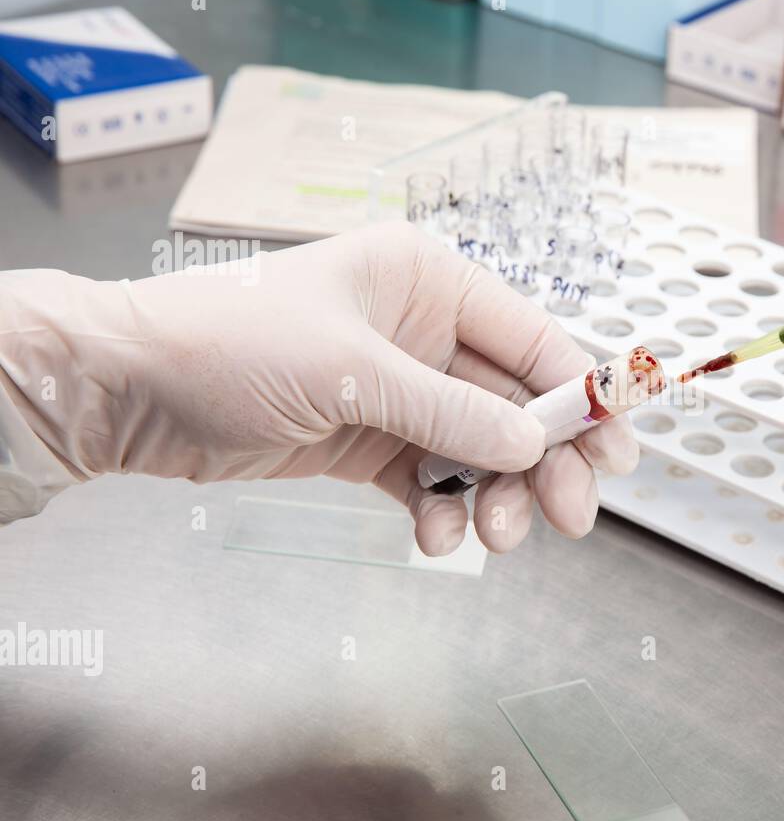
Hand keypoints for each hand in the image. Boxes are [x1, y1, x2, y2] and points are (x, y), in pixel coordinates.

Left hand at [0, 221, 637, 552]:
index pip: (531, 339)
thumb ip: (448, 413)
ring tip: (495, 538)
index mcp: (427, 282)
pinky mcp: (371, 443)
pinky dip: (444, 510)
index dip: (579, 396)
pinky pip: (433, 479)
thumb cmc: (230, 344)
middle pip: (516, 403)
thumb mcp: (348, 373)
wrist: (128, 391)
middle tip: (571, 517)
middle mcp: (424, 332)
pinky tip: (438, 536)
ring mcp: (399, 392)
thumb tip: (534, 445)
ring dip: (497, 495)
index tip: (617, 451)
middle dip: (546, 462)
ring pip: (480, 449)